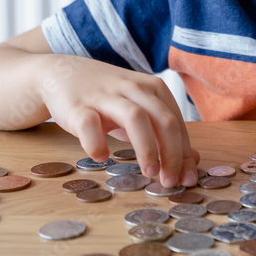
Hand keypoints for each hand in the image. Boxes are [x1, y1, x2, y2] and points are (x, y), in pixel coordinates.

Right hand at [38, 56, 199, 186]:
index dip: (184, 153)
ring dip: (146, 147)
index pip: (177, 122)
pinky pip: (90, 124)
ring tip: (149, 173)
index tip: (187, 180)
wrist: (63, 73)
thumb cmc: (108, 98)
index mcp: (152, 88)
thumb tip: (192, 160)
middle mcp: (132, 88)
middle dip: (172, 154)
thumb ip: (164, 132)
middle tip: (171, 182)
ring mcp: (104, 96)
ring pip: (134, 117)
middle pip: (163, 120)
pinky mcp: (77, 106)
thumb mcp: (140, 109)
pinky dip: (97, 142)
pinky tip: (101, 158)